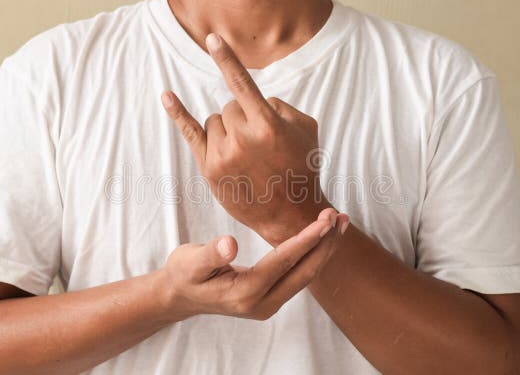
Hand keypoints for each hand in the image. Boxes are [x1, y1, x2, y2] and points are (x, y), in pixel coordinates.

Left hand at [161, 33, 331, 244]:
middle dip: (242, 118)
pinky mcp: (210, 169)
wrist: (291, 215)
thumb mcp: (306, 130)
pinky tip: (166, 95)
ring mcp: (223, 154)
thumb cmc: (301, 168)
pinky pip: (190, 133)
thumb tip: (254, 99)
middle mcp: (242, 137)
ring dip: (227, 129)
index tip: (212, 38)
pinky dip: (177, 113)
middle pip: (229, 106)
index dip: (226, 59)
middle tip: (259, 145)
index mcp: (268, 124)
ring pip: (214, 121)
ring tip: (247, 156)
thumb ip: (280, 106)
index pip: (241, 83)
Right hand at [161, 208, 347, 319]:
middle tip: (338, 216)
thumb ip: (210, 254)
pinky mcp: (271, 297)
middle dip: (324, 244)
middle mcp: (262, 303)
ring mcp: (269, 303)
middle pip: (303, 273)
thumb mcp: (190, 262)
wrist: (180, 296)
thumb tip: (229, 244)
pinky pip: (299, 275)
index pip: (283, 263)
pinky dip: (314, 254)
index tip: (324, 221)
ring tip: (339, 222)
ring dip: (324, 249)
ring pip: (305, 275)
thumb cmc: (184, 275)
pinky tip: (323, 236)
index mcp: (244, 294)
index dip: (306, 241)